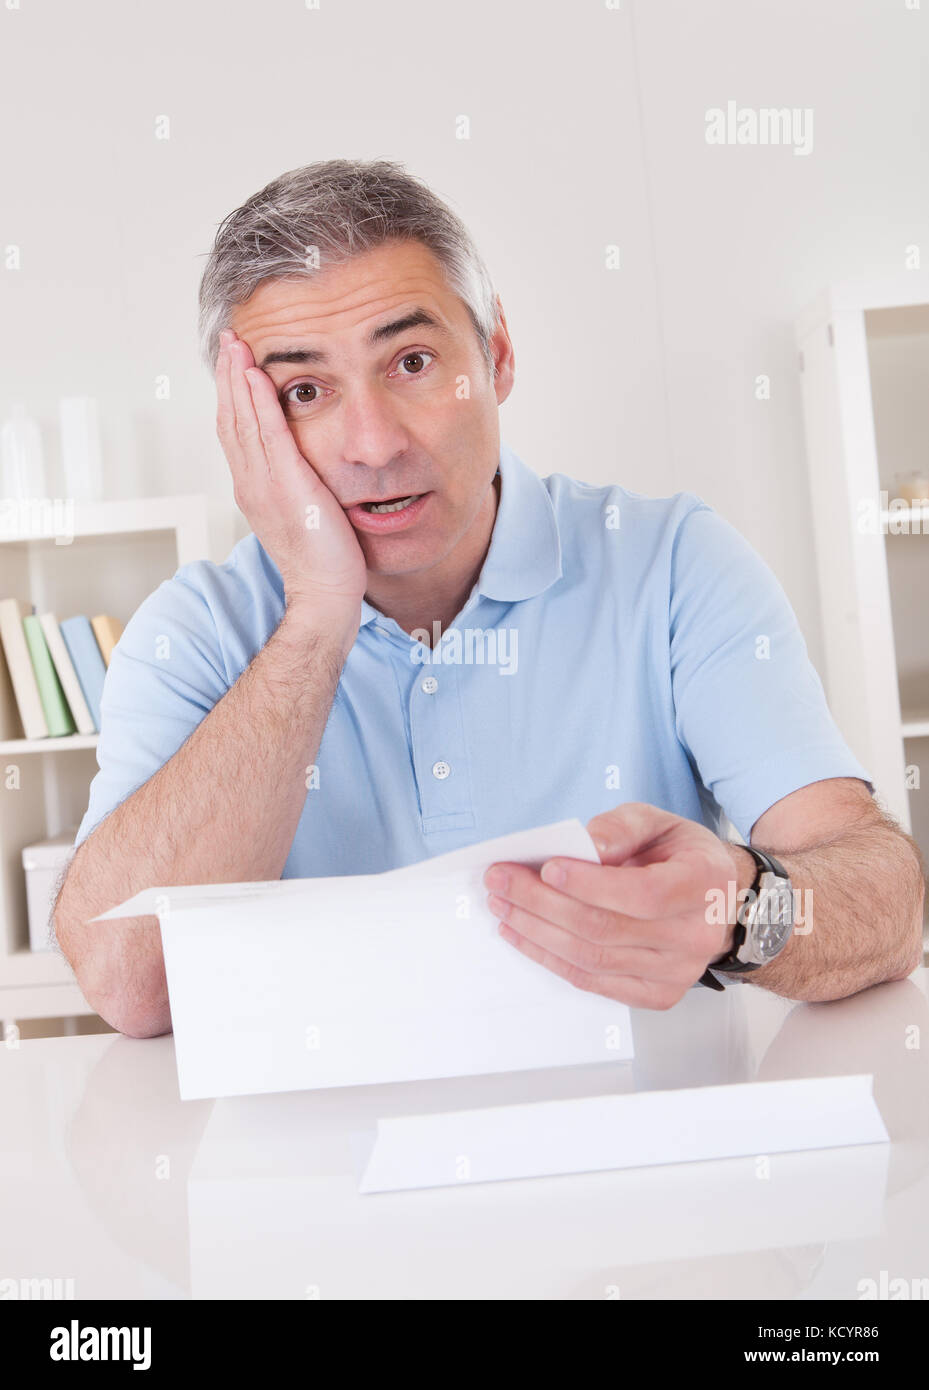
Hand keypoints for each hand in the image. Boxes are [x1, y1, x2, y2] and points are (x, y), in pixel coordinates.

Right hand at [215, 329, 367, 626]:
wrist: (324, 596)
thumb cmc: (323, 562)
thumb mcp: (302, 513)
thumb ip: (295, 485)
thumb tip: (302, 468)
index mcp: (253, 488)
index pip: (235, 431)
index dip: (230, 394)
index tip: (232, 362)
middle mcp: (251, 484)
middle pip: (230, 418)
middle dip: (227, 375)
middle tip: (228, 338)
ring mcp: (264, 485)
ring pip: (243, 420)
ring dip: (237, 377)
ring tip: (236, 343)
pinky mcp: (288, 487)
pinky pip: (270, 435)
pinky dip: (260, 402)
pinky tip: (257, 374)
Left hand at [483, 802, 747, 1010]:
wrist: (719, 902)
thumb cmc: (681, 857)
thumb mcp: (660, 822)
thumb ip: (623, 826)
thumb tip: (586, 843)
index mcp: (703, 886)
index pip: (643, 894)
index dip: (591, 884)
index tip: (546, 867)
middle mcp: (695, 937)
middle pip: (606, 928)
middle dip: (542, 903)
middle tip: (500, 881)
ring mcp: (677, 973)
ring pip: (593, 959)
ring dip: (536, 933)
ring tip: (502, 905)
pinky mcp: (656, 995)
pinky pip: (593, 982)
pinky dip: (550, 959)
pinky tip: (521, 935)